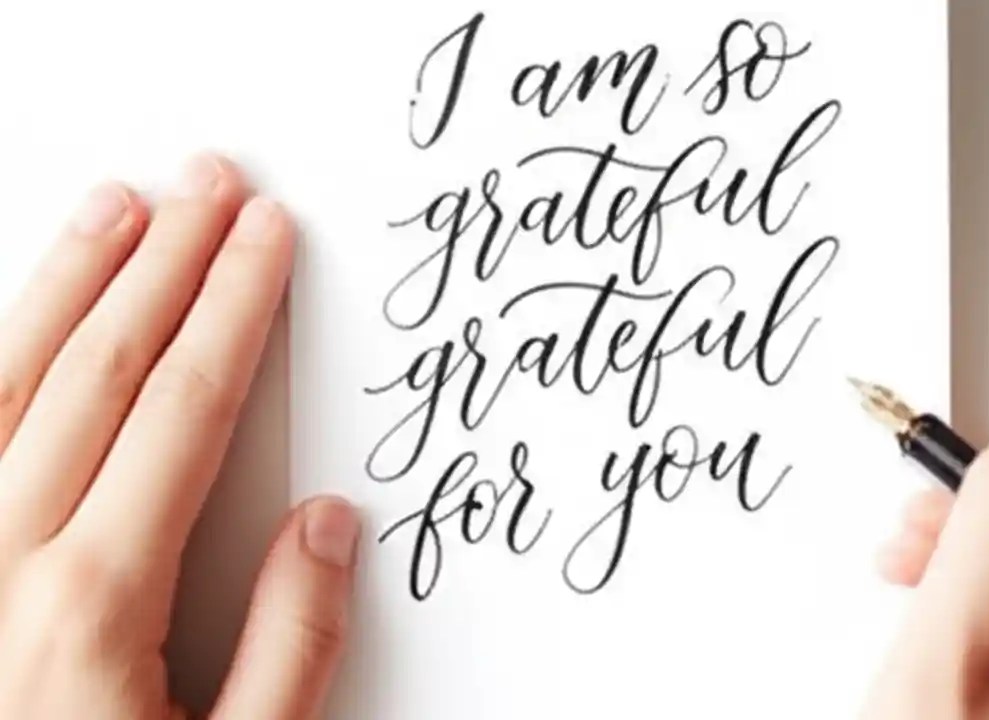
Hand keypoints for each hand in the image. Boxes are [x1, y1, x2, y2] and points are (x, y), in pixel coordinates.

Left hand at [0, 155, 357, 718]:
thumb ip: (290, 649)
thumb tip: (328, 524)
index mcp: (91, 605)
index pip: (181, 411)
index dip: (231, 311)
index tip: (263, 239)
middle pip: (96, 372)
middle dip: (163, 265)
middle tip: (207, 185)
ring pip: (1, 385)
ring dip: (64, 285)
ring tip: (114, 210)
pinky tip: (8, 324)